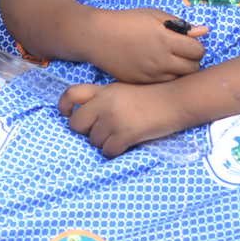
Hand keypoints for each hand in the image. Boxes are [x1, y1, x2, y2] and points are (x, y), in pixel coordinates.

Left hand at [60, 81, 185, 157]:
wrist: (175, 101)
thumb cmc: (152, 96)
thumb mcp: (123, 89)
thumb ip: (104, 98)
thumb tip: (89, 114)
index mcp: (103, 90)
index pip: (71, 94)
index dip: (64, 106)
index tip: (66, 114)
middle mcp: (105, 104)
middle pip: (76, 124)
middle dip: (84, 131)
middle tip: (98, 131)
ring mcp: (114, 120)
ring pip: (93, 140)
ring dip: (102, 142)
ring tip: (117, 137)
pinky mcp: (126, 134)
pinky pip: (108, 151)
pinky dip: (113, 151)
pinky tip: (122, 146)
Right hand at [80, 8, 206, 83]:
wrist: (97, 36)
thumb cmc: (126, 21)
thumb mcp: (153, 15)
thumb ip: (180, 25)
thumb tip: (204, 31)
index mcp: (166, 39)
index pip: (198, 51)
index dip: (196, 47)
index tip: (188, 43)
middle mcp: (161, 59)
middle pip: (193, 68)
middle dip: (191, 60)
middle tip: (181, 53)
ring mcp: (151, 73)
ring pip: (180, 79)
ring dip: (179, 70)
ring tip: (168, 60)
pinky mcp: (142, 82)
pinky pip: (163, 83)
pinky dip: (165, 77)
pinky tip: (156, 67)